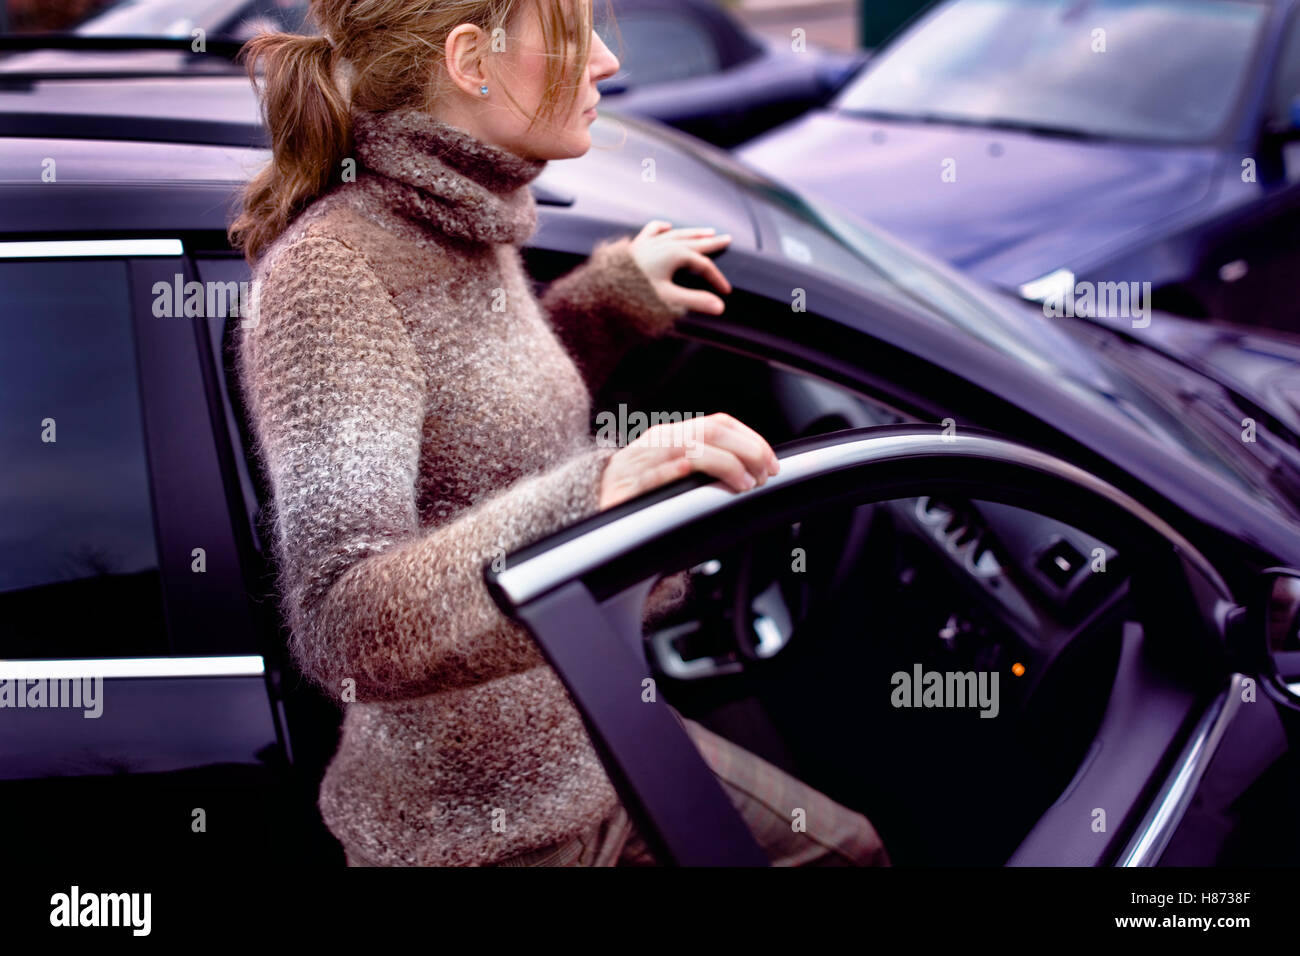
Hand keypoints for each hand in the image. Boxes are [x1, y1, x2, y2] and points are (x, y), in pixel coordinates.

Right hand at [598, 412, 779, 510]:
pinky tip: (710, 484)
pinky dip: (688, 472)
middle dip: (748, 449)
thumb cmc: (632, 495)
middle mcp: (659, 442)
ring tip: (746, 484)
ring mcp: (644, 460)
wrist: (583, 502)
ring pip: (694, 447)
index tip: (771, 460)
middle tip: (766, 472)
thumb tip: (746, 476)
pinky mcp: (630, 484)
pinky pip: (664, 471)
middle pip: (712, 430)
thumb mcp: (669, 474)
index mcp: (670, 436)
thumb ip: (701, 469)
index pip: (718, 423)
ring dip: (728, 464)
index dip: (750, 438)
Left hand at [627, 220, 732, 315]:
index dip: (716, 278)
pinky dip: (662, 228)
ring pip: (678, 234)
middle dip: (712, 243)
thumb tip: (719, 307)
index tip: (725, 292)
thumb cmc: (635, 293)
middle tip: (727, 239)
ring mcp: (651, 242)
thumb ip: (695, 301)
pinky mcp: (638, 244)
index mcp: (676, 255)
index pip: (703, 266)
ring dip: (694, 233)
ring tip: (708, 231)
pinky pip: (653, 230)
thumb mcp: (668, 299)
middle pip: (695, 243)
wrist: (606, 286)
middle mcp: (666, 244)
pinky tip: (667, 226)